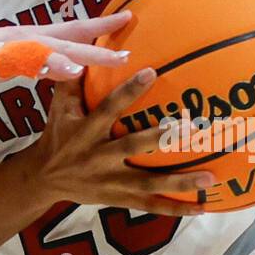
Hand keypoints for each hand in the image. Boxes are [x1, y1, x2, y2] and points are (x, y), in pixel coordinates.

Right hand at [0, 11, 136, 91]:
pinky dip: (32, 65)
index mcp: (30, 38)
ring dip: (70, 55)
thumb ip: (39, 63)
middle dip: (97, 43)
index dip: (101, 25)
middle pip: (66, 38)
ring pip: (42, 49)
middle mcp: (22, 38)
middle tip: (127, 50)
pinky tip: (44, 71)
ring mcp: (4, 49)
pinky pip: (12, 63)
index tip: (129, 20)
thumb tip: (69, 68)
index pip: (73, 29)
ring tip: (94, 64)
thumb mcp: (11, 61)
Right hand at [20, 69, 210, 216]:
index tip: (151, 72)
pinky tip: (201, 208)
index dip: (129, 91)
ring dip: (180, 182)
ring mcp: (111, 181)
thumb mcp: (58, 107)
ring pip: (149, 183)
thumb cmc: (57, 135)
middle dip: (161, 138)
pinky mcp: (118, 199)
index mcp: (86, 131)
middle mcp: (99, 157)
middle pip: (133, 147)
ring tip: (211, 178)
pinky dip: (175, 208)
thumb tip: (86, 47)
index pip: (108, 108)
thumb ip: (72, 79)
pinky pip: (150, 205)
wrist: (44, 178)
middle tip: (191, 128)